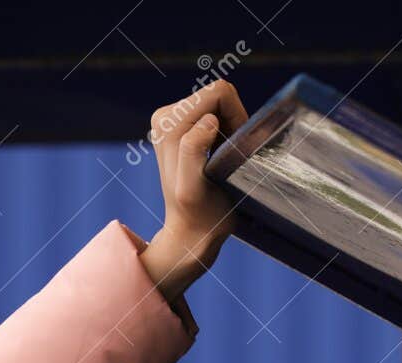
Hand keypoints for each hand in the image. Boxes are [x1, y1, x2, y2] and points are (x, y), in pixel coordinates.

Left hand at [138, 80, 248, 301]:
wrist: (190, 231)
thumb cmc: (197, 213)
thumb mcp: (191, 187)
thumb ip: (192, 150)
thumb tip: (208, 122)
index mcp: (167, 122)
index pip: (219, 93)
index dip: (236, 117)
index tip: (232, 149)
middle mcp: (164, 115)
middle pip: (218, 94)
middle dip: (232, 120)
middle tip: (227, 156)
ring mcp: (171, 119)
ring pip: (219, 102)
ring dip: (229, 127)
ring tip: (222, 159)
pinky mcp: (181, 125)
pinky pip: (216, 111)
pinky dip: (225, 130)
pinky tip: (217, 156)